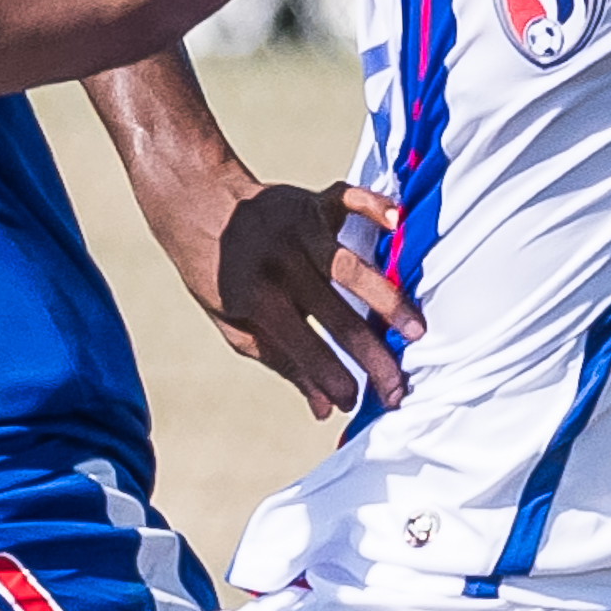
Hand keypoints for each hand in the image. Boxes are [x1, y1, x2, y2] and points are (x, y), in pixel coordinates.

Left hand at [183, 179, 421, 417]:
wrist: (194, 203)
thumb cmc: (217, 273)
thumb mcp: (234, 324)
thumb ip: (281, 361)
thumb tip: (323, 409)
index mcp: (257, 299)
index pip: (302, 347)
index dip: (330, 378)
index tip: (355, 403)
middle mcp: (282, 265)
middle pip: (337, 316)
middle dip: (371, 357)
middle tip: (398, 388)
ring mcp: (300, 231)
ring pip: (351, 267)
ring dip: (386, 300)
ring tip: (415, 330)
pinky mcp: (314, 202)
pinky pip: (349, 201)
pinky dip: (375, 207)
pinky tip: (398, 223)